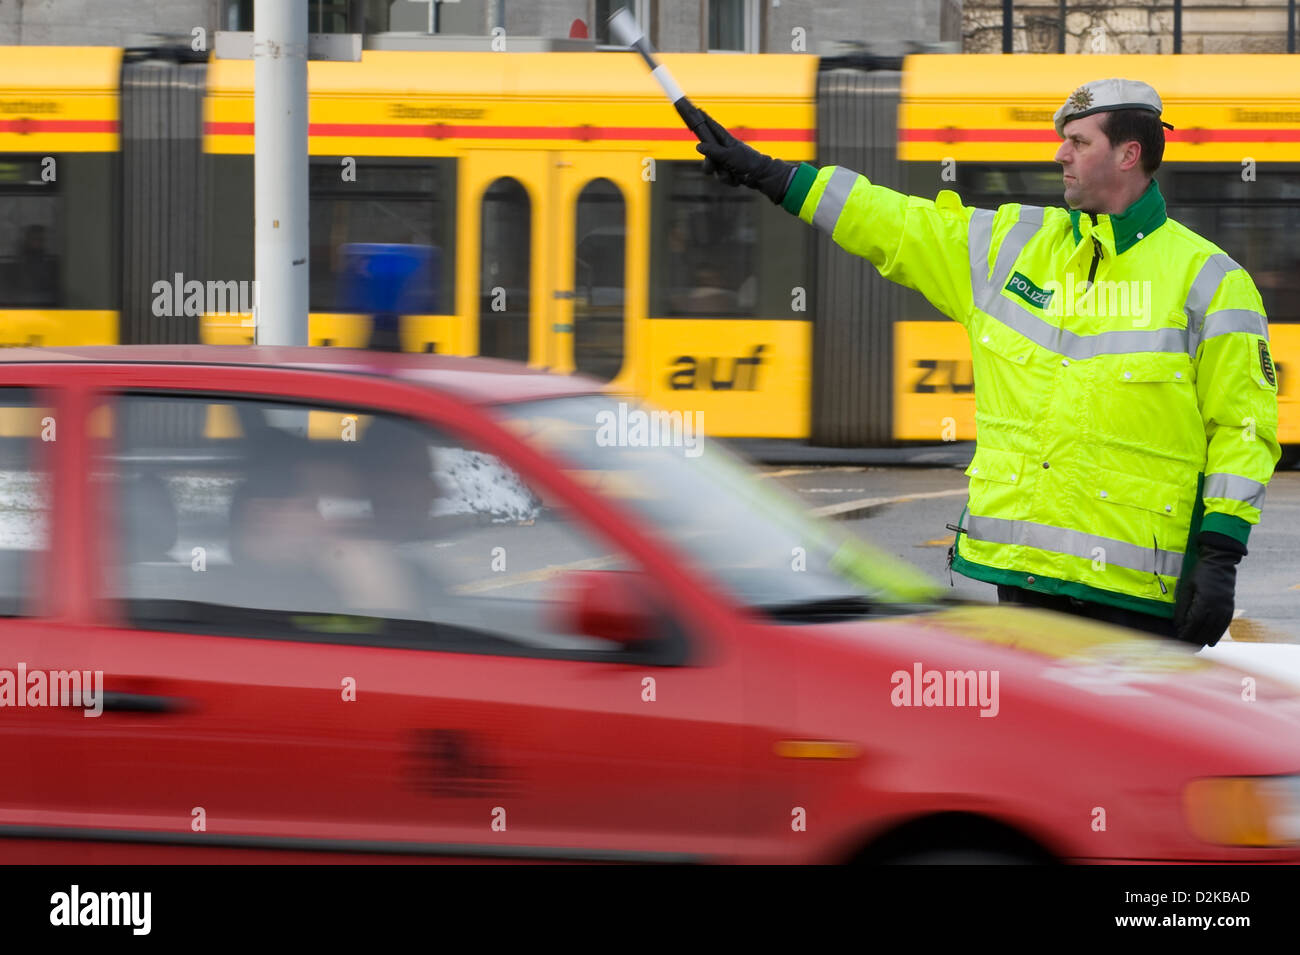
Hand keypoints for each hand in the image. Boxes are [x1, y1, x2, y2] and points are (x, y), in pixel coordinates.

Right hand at [695, 111, 797, 204]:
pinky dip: (728, 180)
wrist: (761, 177)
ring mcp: (727, 161)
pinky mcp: (730, 172)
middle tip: (712, 165)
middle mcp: (725, 149)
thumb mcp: (729, 155)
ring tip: (733, 173)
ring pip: (713, 168)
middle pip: (707, 153)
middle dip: (710, 163)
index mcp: (726, 140)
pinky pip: (721, 177)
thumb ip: (713, 151)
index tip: (698, 109)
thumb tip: (699, 146)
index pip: (712, 127)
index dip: (705, 119)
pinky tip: (738, 179)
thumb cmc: (748, 162)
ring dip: (722, 174)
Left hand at [1173, 532, 1245, 647]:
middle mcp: (1217, 607)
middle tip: (1186, 651)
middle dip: (1195, 640)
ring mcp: (1226, 608)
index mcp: (1205, 601)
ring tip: (1197, 649)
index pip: (1194, 623)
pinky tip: (1212, 641)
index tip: (1179, 641)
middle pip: (1205, 629)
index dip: (1187, 633)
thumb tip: (1177, 624)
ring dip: (1206, 640)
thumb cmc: (1199, 573)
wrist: (1220, 563)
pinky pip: (1224, 625)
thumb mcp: (1186, 588)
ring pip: (1215, 629)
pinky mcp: (1230, 607)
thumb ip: (1182, 606)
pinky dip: (1217, 634)